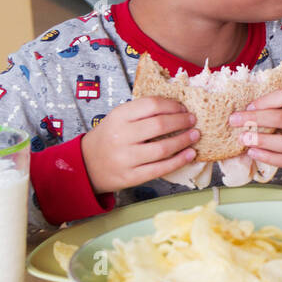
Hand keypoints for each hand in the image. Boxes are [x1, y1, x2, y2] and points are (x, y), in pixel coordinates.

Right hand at [80, 97, 198, 193]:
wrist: (86, 165)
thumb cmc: (109, 137)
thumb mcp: (118, 118)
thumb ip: (141, 112)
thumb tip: (176, 107)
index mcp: (118, 117)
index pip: (151, 104)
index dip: (172, 105)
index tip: (183, 107)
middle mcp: (121, 136)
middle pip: (159, 125)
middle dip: (182, 121)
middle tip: (193, 120)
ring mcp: (125, 158)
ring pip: (162, 148)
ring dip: (183, 140)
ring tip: (195, 135)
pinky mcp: (131, 177)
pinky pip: (160, 169)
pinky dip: (179, 161)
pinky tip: (190, 154)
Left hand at [229, 88, 281, 171]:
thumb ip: (280, 104)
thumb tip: (246, 108)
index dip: (264, 101)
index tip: (248, 106)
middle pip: (281, 118)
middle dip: (254, 119)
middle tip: (234, 121)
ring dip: (260, 141)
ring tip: (243, 139)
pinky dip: (267, 157)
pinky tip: (254, 153)